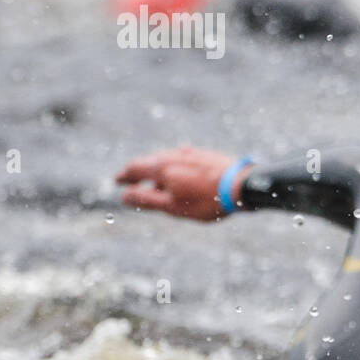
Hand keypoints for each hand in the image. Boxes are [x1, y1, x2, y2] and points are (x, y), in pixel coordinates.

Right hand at [115, 146, 245, 220]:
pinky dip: (174, 166)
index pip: (135, 168)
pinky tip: (179, 170)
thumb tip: (124, 196)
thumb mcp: (173, 206)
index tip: (117, 182)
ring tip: (154, 182)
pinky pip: (183, 158)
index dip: (124, 176)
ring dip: (157, 170)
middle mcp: (174, 155)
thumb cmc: (207, 200)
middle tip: (131, 182)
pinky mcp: (205, 155)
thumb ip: (147, 200)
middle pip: (150, 162)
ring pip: (167, 159)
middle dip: (139, 173)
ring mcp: (191, 153)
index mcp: (162, 167)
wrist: (242, 186)